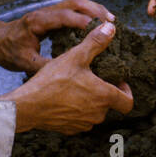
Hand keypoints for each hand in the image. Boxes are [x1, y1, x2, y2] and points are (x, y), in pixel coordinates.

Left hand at [0, 0, 114, 73]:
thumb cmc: (7, 51)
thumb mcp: (24, 63)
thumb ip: (44, 67)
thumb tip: (66, 73)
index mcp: (38, 22)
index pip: (64, 16)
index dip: (83, 21)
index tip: (99, 29)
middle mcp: (44, 12)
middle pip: (74, 3)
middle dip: (95, 10)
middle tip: (111, 21)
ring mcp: (48, 11)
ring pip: (75, 2)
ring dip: (93, 8)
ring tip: (110, 19)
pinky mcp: (51, 14)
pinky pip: (73, 7)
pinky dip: (87, 11)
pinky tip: (97, 21)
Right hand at [0, 20, 134, 132]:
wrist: (28, 106)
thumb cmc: (52, 81)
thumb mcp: (76, 56)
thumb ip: (96, 42)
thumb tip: (110, 28)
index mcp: (104, 96)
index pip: (128, 102)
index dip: (126, 91)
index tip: (117, 81)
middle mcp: (97, 114)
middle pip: (110, 105)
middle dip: (104, 92)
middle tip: (92, 78)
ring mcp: (83, 124)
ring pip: (94, 113)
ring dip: (90, 102)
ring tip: (76, 86)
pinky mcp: (70, 129)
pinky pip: (80, 120)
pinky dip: (76, 111)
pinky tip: (64, 99)